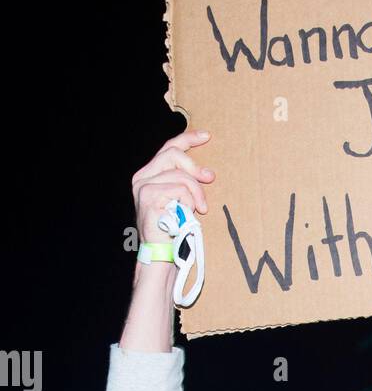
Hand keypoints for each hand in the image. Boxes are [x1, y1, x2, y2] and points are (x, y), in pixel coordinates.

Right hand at [132, 126, 214, 243]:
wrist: (163, 254)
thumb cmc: (175, 229)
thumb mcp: (181, 200)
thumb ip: (185, 183)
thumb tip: (207, 173)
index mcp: (149, 175)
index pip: (168, 148)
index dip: (188, 139)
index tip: (207, 136)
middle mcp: (142, 178)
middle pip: (174, 154)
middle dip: (195, 167)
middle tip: (210, 179)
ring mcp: (143, 187)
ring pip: (181, 176)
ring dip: (196, 194)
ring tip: (198, 210)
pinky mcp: (149, 197)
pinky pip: (180, 190)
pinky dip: (190, 202)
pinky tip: (186, 214)